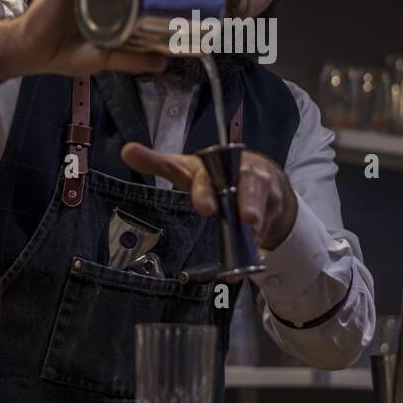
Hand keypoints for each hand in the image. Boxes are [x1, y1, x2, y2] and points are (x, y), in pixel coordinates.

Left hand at [121, 142, 298, 250]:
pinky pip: (269, 224)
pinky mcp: (276, 206)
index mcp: (219, 164)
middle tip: (245, 218)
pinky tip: (254, 251)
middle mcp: (245, 172)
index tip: (204, 209)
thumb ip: (157, 162)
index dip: (207, 193)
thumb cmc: (216, 175)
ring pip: (264, 204)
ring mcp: (264, 189)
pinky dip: (262, 238)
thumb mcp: (187, 170)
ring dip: (259, 222)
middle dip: (248, 202)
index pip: (211, 177)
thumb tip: (126, 150)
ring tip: (252, 237)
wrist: (260, 176)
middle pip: (249, 185)